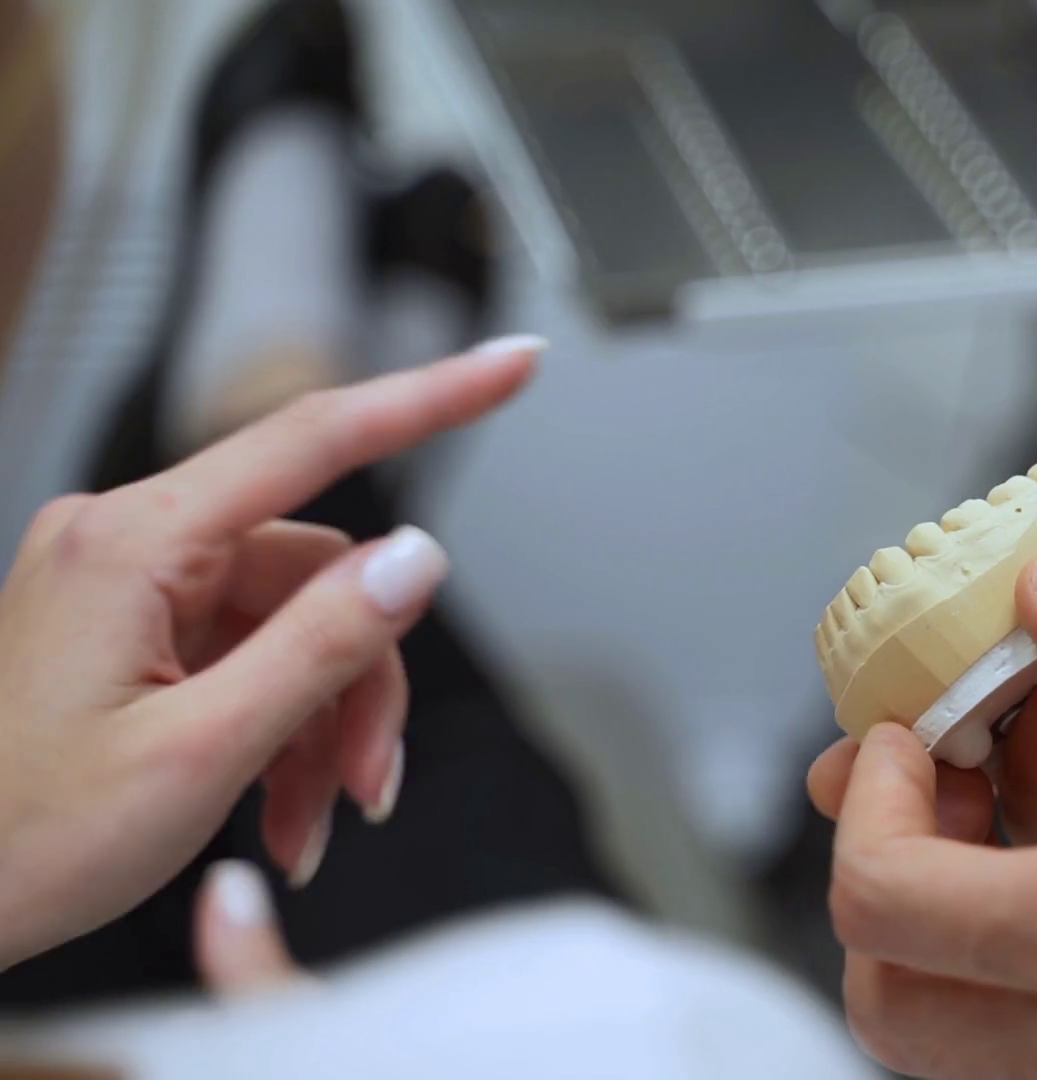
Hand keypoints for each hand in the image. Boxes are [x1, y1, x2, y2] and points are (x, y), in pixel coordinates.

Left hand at [0, 344, 536, 968]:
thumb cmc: (17, 838)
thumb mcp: (200, 751)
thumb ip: (322, 643)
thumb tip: (416, 558)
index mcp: (133, 544)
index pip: (317, 438)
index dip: (433, 396)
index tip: (513, 361)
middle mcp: (127, 541)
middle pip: (323, 571)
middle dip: (362, 683)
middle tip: (370, 786)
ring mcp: (127, 583)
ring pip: (299, 622)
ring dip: (325, 727)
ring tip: (313, 821)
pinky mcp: (130, 626)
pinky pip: (252, 653)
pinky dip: (283, 731)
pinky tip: (279, 807)